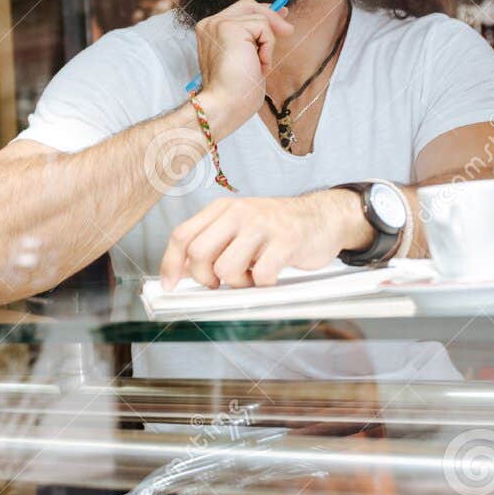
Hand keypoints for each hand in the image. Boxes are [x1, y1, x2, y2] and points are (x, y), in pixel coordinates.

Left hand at [159, 190, 370, 289]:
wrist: (323, 216)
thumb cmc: (278, 227)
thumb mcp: (240, 225)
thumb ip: (213, 243)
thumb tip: (181, 273)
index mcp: (223, 208)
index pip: (183, 235)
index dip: (171, 264)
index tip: (170, 286)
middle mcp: (239, 212)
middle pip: (198, 253)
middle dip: (205, 278)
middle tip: (221, 282)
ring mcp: (263, 225)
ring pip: (226, 269)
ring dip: (238, 283)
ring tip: (251, 275)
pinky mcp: (286, 240)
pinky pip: (261, 276)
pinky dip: (263, 285)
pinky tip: (270, 275)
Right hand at [192, 0, 292, 136]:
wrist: (225, 105)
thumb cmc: (236, 91)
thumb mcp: (247, 58)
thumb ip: (254, 39)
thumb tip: (280, 19)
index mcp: (211, 32)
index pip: (240, 11)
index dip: (263, 11)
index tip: (283, 14)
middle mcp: (210, 24)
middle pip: (249, 5)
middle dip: (272, 17)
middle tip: (289, 31)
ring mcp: (218, 24)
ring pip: (259, 17)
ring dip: (268, 43)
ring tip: (260, 64)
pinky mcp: (230, 28)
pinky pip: (263, 27)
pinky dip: (268, 47)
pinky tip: (259, 64)